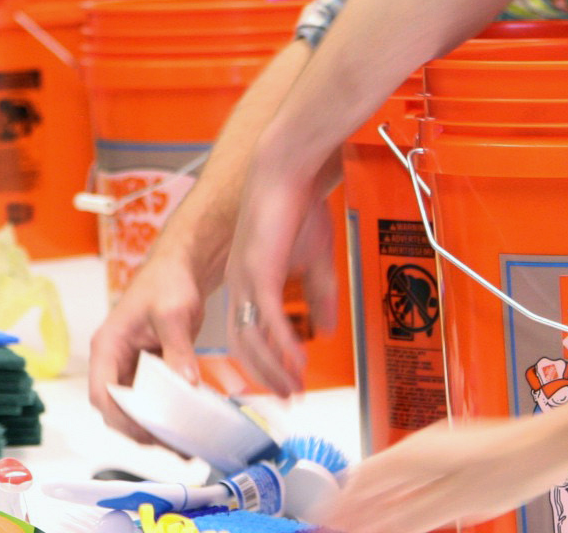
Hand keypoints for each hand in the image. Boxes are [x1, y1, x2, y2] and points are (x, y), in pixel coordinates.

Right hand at [88, 246, 210, 443]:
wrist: (182, 267)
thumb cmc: (167, 281)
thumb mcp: (173, 313)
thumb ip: (177, 349)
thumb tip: (186, 383)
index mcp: (108, 346)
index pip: (102, 392)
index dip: (121, 417)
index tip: (148, 431)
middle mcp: (114, 360)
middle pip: (116, 409)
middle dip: (139, 431)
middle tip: (171, 445)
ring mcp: (131, 367)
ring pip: (133, 409)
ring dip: (153, 429)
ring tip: (182, 444)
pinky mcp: (149, 370)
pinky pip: (152, 400)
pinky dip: (166, 416)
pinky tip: (187, 427)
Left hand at [224, 168, 336, 396]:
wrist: (289, 170)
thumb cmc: (300, 207)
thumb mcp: (315, 258)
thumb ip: (320, 295)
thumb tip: (327, 329)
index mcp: (247, 282)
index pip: (248, 336)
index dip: (265, 364)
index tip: (287, 384)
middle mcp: (240, 285)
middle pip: (244, 347)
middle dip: (268, 377)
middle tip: (290, 397)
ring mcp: (246, 281)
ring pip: (253, 340)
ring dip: (275, 368)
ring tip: (296, 387)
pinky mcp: (259, 273)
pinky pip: (268, 320)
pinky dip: (283, 345)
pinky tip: (299, 362)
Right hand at [319, 416, 558, 532]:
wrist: (546, 446)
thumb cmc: (507, 468)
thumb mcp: (456, 502)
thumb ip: (411, 515)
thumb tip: (374, 526)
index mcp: (414, 454)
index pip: (363, 479)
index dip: (343, 503)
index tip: (327, 521)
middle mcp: (420, 446)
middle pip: (375, 476)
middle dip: (355, 503)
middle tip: (339, 525)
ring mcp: (438, 447)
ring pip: (394, 476)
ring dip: (376, 500)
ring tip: (364, 522)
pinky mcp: (454, 453)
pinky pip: (413, 474)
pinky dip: (398, 494)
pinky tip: (402, 507)